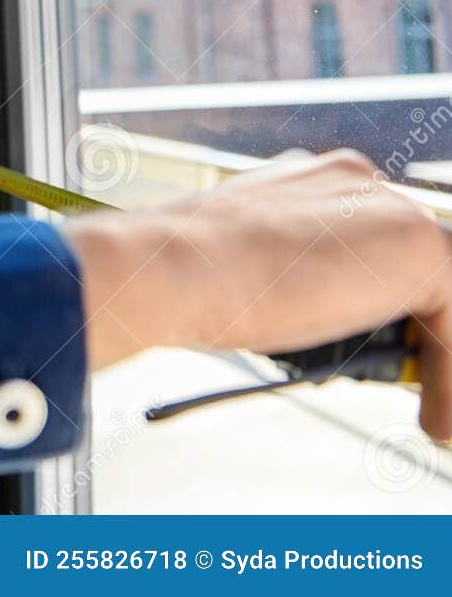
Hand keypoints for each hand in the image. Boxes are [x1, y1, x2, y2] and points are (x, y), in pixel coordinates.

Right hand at [65, 149, 451, 440]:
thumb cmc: (187, 275)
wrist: (172, 267)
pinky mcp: (424, 247)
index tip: (381, 344)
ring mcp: (392, 208)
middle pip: (411, 265)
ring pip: (441, 292)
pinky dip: (448, 376)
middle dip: (415, 329)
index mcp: (315, 180)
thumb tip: (319, 314)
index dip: (379, 303)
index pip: (371, 244)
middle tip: (409, 380)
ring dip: (437, 357)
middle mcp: (358, 181)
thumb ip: (298, 272)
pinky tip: (431, 416)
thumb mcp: (253, 266)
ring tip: (430, 412)